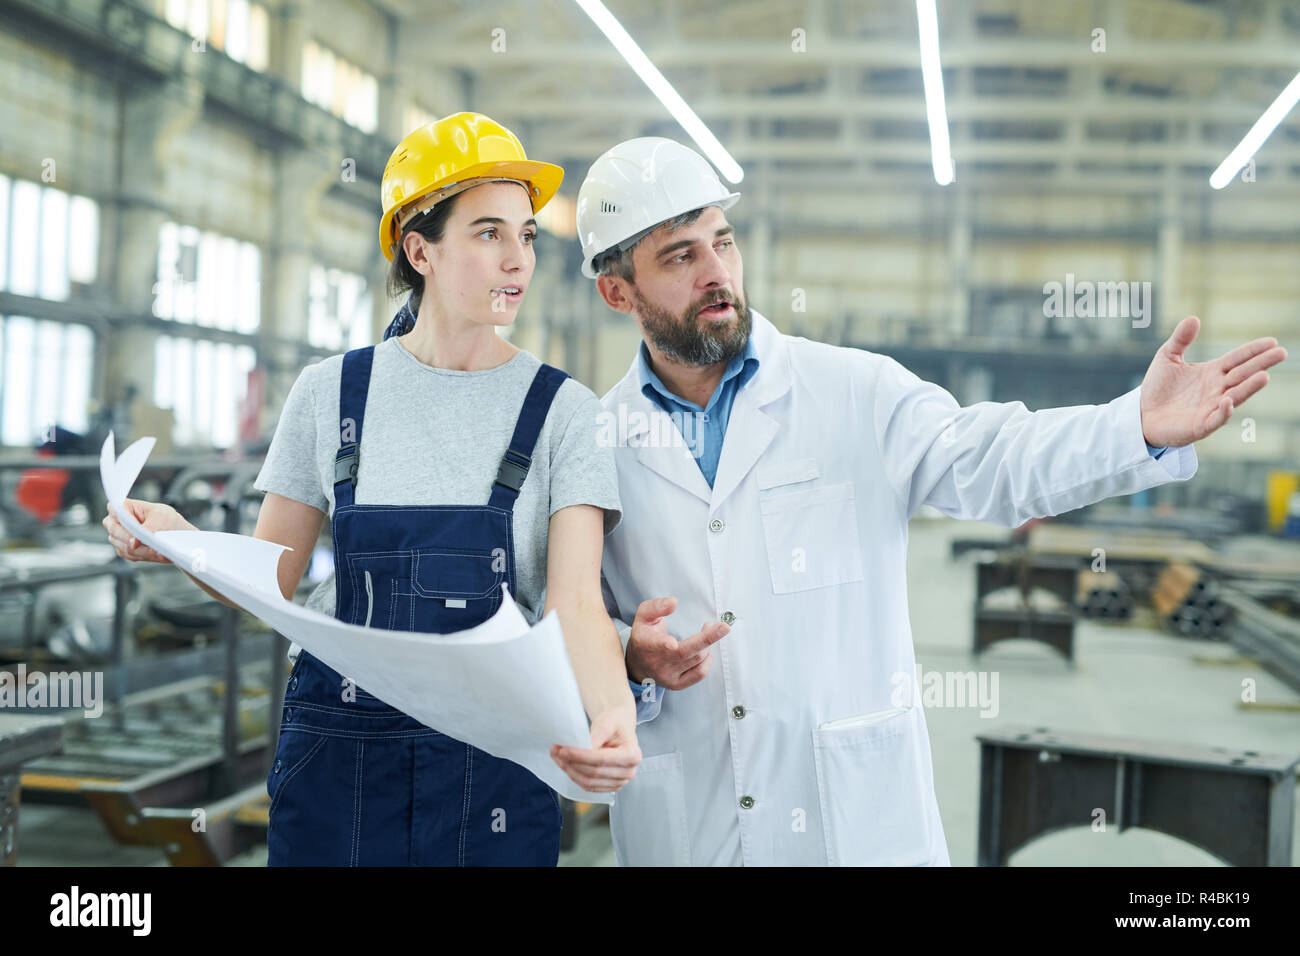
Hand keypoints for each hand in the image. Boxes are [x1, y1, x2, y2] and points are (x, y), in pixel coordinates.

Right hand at [101, 497, 185, 563]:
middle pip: (116, 531)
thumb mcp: (161, 516)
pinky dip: (146, 556)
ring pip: (125, 547)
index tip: (135, 529)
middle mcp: (116, 522)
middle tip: (146, 544)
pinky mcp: (124, 550)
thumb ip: (148, 527)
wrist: (173, 531)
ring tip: (160, 551)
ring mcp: (118, 538)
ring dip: (144, 551)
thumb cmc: (165, 518)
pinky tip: (158, 555)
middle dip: (132, 539)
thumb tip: (135, 541)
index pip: (116, 511)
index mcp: (124, 506)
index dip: (124, 520)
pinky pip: (131, 555)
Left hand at [550, 709, 640, 793]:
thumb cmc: (614, 723)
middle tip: (556, 751)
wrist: (617, 728)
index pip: (602, 760)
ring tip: (557, 756)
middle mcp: (628, 772)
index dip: (580, 756)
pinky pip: (588, 786)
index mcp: (632, 755)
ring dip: (569, 771)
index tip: (564, 750)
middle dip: (571, 763)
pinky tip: (565, 764)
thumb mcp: (608, 721)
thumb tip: (585, 747)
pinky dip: (574, 776)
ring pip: (588, 782)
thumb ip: (598, 734)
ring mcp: (619, 782)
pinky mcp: (608, 786)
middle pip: (594, 773)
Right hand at [625, 596, 728, 690]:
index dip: (665, 644)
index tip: (672, 642)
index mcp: (647, 644)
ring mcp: (668, 676)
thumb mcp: (643, 616)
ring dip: (708, 643)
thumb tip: (673, 603)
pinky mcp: (677, 684)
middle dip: (707, 638)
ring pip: (697, 660)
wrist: (637, 663)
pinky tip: (707, 649)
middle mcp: (657, 663)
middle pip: (686, 652)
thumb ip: (657, 607)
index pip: (658, 645)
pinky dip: (708, 659)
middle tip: (724, 627)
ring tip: (708, 630)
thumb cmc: (644, 635)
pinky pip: (700, 673)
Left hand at [1139, 316, 1285, 446]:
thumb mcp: (1168, 357)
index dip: (1253, 350)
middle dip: (1261, 364)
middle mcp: (1217, 389)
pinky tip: (1228, 401)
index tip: (1272, 341)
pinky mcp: (1201, 425)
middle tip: (1281, 353)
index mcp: (1212, 372)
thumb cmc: (1158, 387)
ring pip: (1235, 396)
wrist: (1141, 414)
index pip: (1237, 359)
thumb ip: (1180, 339)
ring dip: (1249, 387)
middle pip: (1243, 375)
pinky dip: (1223, 411)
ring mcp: (1211, 408)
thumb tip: (1193, 318)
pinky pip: (1216, 419)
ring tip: (1264, 376)